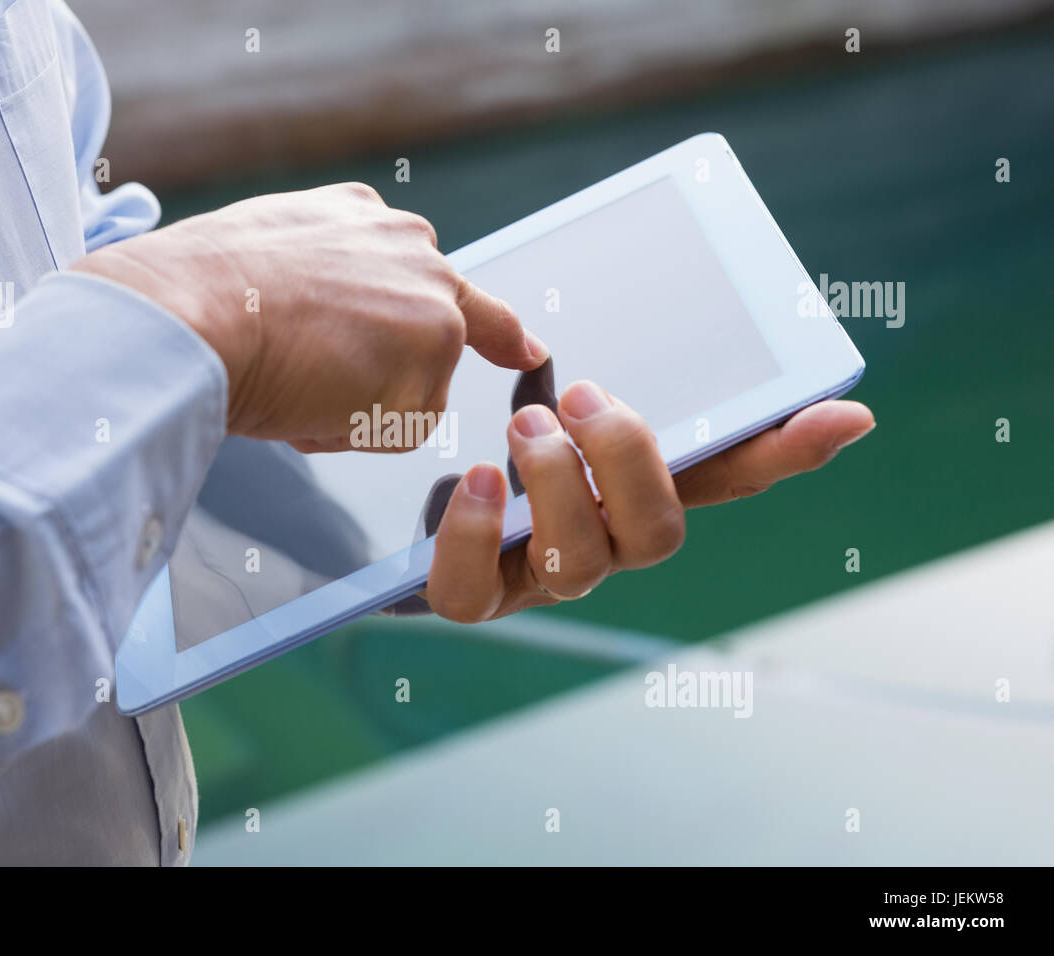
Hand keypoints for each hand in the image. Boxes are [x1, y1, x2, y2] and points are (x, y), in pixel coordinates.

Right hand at [71, 182, 547, 445]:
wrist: (193, 309)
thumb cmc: (204, 290)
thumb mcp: (273, 251)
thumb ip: (329, 275)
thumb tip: (331, 323)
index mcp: (373, 220)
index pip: (440, 277)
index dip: (488, 325)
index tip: (528, 348)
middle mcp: (417, 253)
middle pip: (430, 344)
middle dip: (387, 374)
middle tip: (322, 371)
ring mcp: (431, 309)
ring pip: (407, 394)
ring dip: (353, 406)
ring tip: (292, 375)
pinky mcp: (430, 364)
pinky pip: (394, 430)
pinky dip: (348, 433)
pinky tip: (304, 399)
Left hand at [421, 385, 874, 620]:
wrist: (391, 474)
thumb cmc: (481, 417)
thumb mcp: (535, 376)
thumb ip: (592, 357)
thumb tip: (674, 321)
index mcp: (631, 483)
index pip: (729, 475)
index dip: (787, 453)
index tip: (844, 413)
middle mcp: (601, 538)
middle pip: (658, 533)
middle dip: (628, 461)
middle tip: (579, 394)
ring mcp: (538, 572)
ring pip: (582, 565)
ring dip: (559, 490)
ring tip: (521, 426)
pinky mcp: (472, 591)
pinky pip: (476, 596)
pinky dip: (476, 537)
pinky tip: (474, 483)